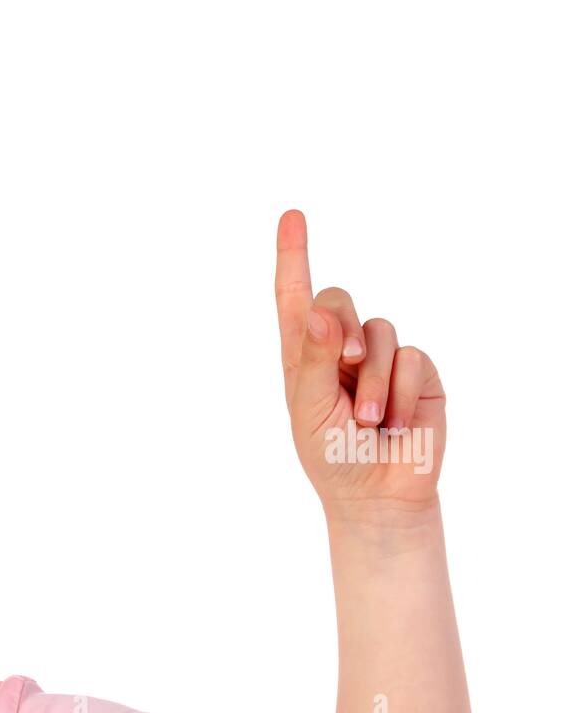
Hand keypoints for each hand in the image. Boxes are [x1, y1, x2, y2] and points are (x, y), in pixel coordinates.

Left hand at [274, 210, 445, 519]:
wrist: (378, 495)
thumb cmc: (332, 457)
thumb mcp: (310, 410)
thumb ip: (313, 358)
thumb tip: (317, 307)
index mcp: (304, 357)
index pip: (295, 299)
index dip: (294, 257)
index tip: (292, 216)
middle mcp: (342, 349)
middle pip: (339, 298)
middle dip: (341, 328)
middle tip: (346, 367)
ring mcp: (383, 358)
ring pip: (379, 332)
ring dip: (374, 382)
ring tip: (371, 422)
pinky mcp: (419, 372)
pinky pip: (413, 358)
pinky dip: (401, 393)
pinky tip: (397, 423)